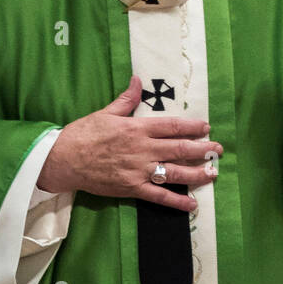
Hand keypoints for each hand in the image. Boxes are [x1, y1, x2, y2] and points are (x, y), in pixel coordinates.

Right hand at [37, 76, 222, 211]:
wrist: (64, 160)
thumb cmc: (83, 134)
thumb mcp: (105, 112)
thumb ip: (126, 99)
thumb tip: (137, 79)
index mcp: (137, 128)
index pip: (172, 126)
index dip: (192, 126)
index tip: (206, 127)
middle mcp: (143, 149)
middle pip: (180, 149)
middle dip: (202, 149)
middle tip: (218, 149)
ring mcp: (139, 170)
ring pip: (175, 172)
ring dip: (197, 174)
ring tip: (213, 173)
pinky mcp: (132, 188)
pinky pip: (159, 196)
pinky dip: (177, 201)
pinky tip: (192, 204)